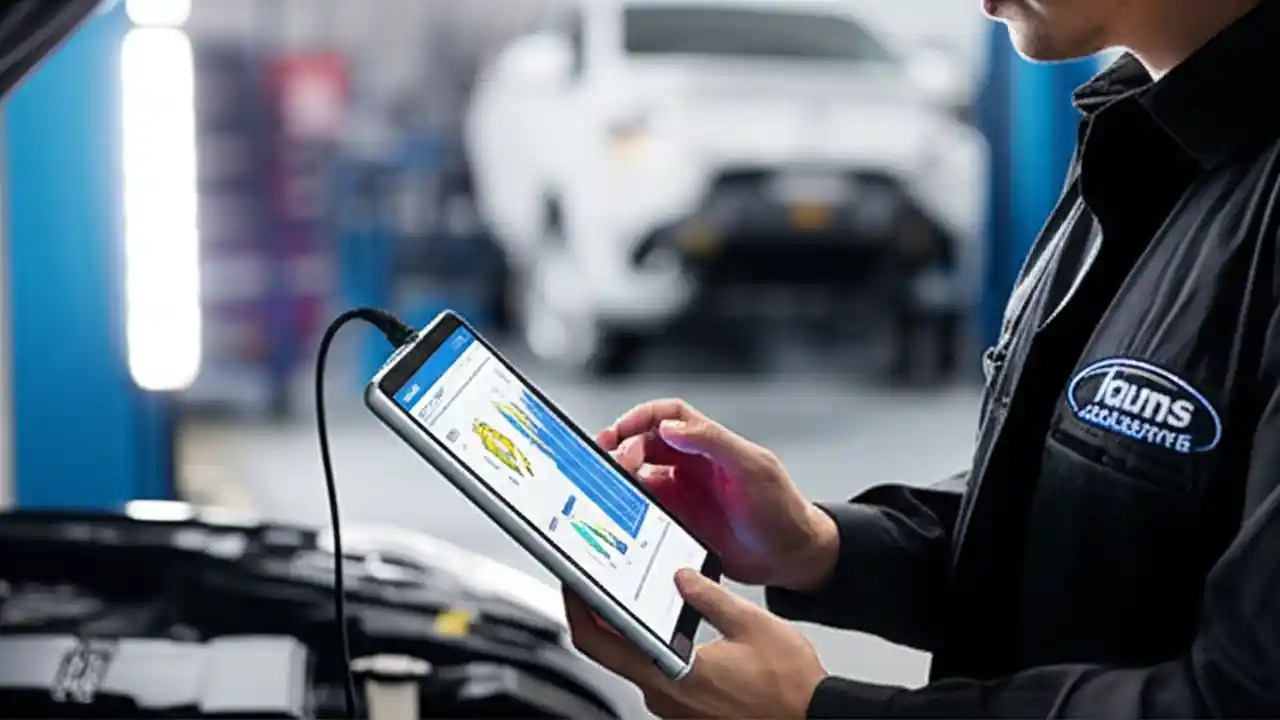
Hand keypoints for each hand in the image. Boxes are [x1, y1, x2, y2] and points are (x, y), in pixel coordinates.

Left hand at [565, 570, 826, 718]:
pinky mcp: (689, 714)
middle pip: (614, 653)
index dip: (577, 609)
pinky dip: (660, 651)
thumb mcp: (752, 624)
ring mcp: (675, 710)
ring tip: (645, 598)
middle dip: (606, 616)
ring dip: (638, 634)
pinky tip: (677, 631)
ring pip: (640, 664)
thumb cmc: (790, 687)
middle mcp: (664, 698)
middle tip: (602, 582)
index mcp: (670, 673)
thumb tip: (682, 577)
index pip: (599, 642)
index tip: (572, 583)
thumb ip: (709, 597)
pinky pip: (662, 678)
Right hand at [598, 399, 837, 590]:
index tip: (618, 431)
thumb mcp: (752, 467)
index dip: (638, 418)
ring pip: (638, 475)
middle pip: (643, 443)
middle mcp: (691, 464)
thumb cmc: (782, 509)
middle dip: (622, 449)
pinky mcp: (677, 521)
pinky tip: (624, 513)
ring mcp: (682, 493)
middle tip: (615, 466)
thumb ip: (712, 441)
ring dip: (622, 478)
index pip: (666, 416)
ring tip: (615, 489)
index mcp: (709, 443)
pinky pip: (643, 508)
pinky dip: (628, 507)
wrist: (791, 558)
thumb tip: (672, 426)